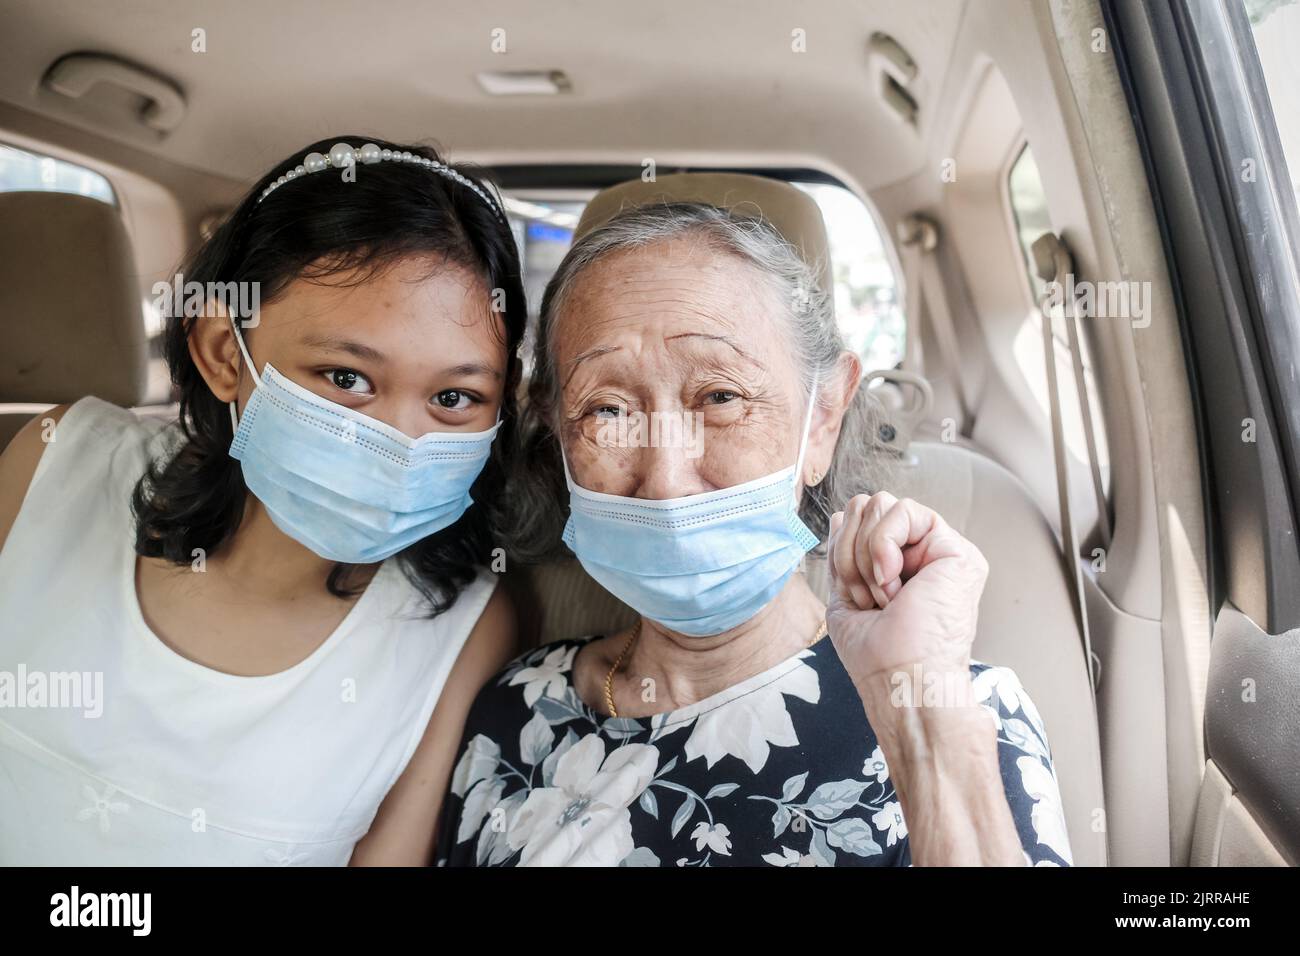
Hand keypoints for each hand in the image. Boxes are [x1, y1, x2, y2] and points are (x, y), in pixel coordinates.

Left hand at [826, 492, 988, 693]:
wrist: (903, 681)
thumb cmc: (877, 657)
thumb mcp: (846, 596)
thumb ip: (847, 553)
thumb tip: (844, 514)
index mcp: (897, 567)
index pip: (857, 523)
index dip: (841, 552)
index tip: (854, 596)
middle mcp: (921, 555)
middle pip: (867, 507)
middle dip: (852, 553)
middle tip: (870, 597)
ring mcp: (940, 551)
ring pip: (881, 505)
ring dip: (868, 557)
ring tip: (887, 596)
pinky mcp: (956, 549)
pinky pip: (903, 510)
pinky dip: (884, 547)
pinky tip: (897, 584)